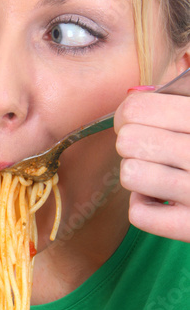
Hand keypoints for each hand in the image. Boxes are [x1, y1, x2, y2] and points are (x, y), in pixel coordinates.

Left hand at [115, 85, 189, 240]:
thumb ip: (181, 96)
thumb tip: (135, 96)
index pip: (136, 109)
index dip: (128, 115)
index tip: (139, 122)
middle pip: (128, 141)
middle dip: (133, 145)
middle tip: (152, 150)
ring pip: (131, 174)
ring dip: (139, 175)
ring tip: (161, 173)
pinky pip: (140, 214)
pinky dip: (144, 206)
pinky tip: (163, 199)